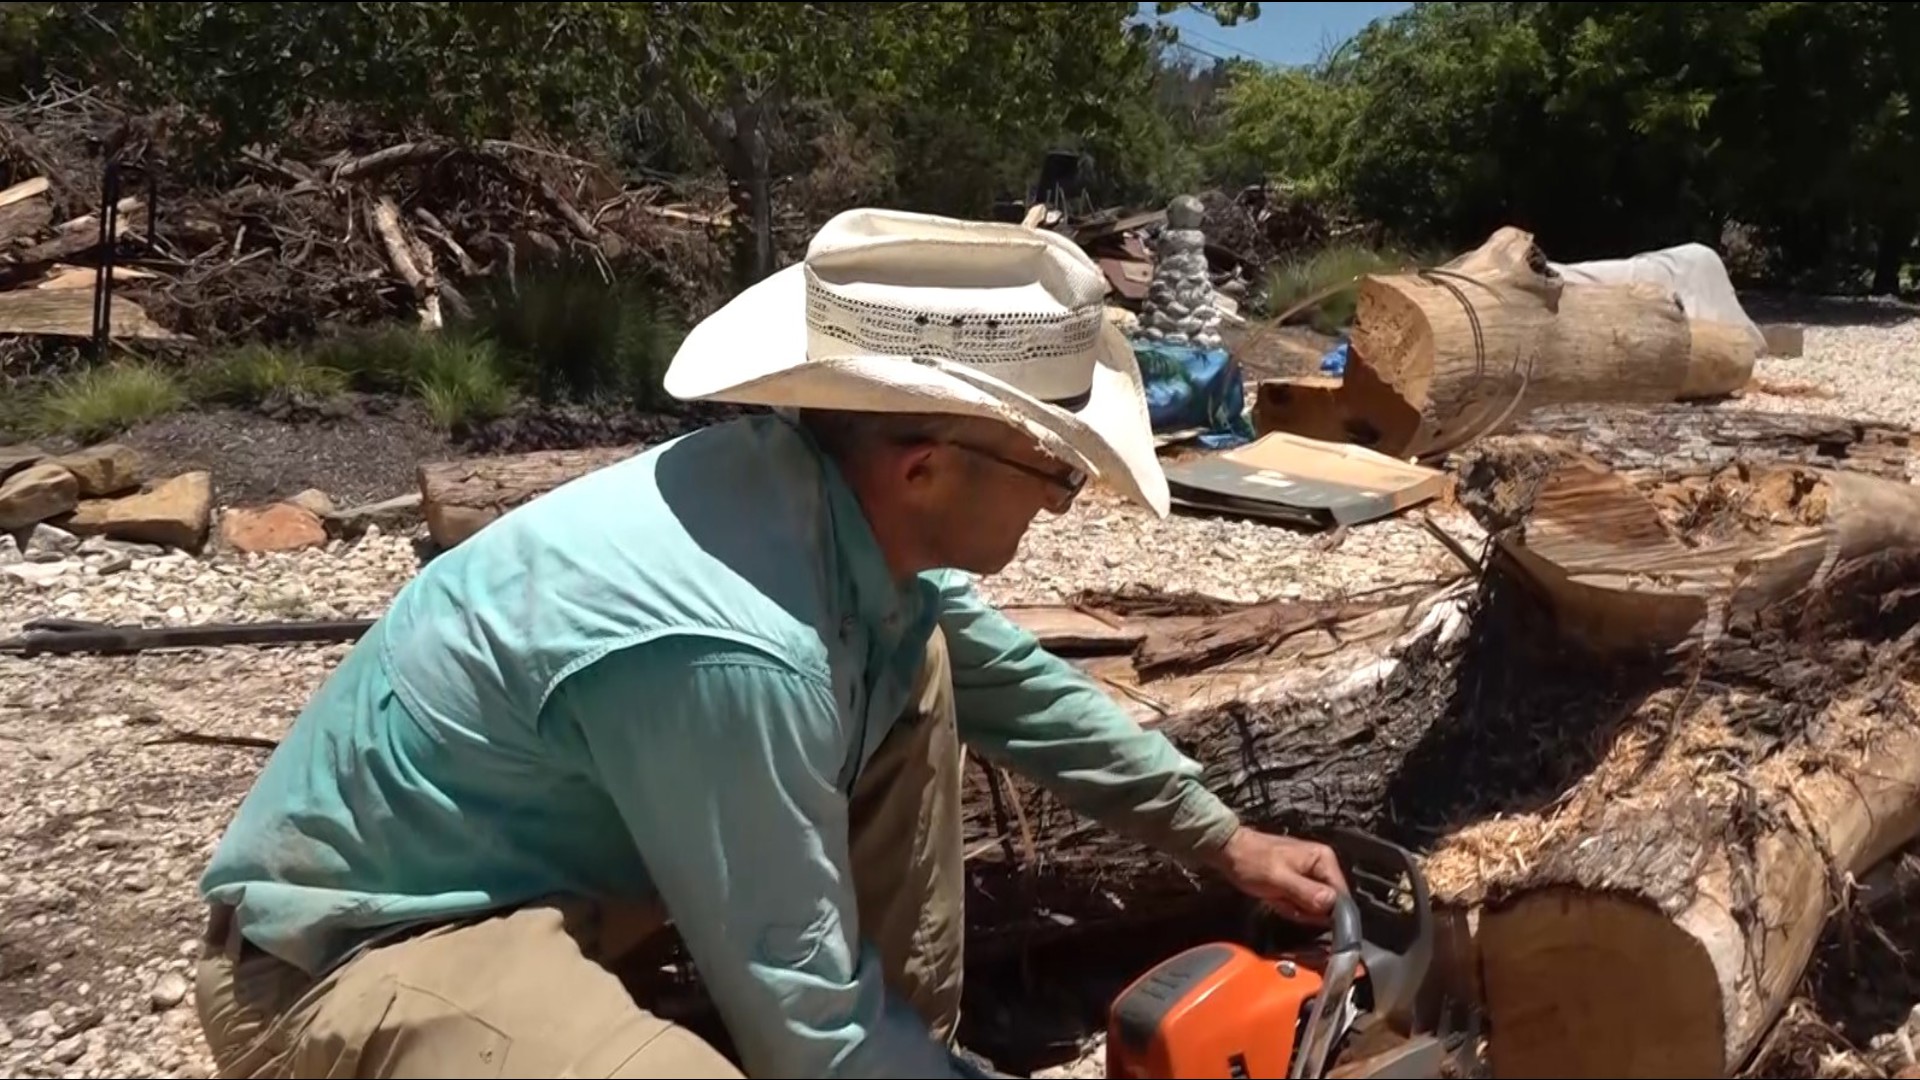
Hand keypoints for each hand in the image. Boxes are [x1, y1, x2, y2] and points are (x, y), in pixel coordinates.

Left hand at [1205, 826, 1346, 924]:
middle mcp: (1322, 865)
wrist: (1229, 851)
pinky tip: (1275, 898)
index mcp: (1323, 859)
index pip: (1341, 895)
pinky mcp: (1300, 882)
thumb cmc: (1251, 861)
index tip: (1304, 913)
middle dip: (1306, 910)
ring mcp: (1311, 874)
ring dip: (1295, 909)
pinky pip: (1302, 904)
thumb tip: (1332, 904)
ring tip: (1277, 897)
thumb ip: (1306, 892)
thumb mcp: (1278, 878)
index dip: (1326, 911)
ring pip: (1314, 907)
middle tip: (1284, 901)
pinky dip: (1288, 906)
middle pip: (1329, 903)